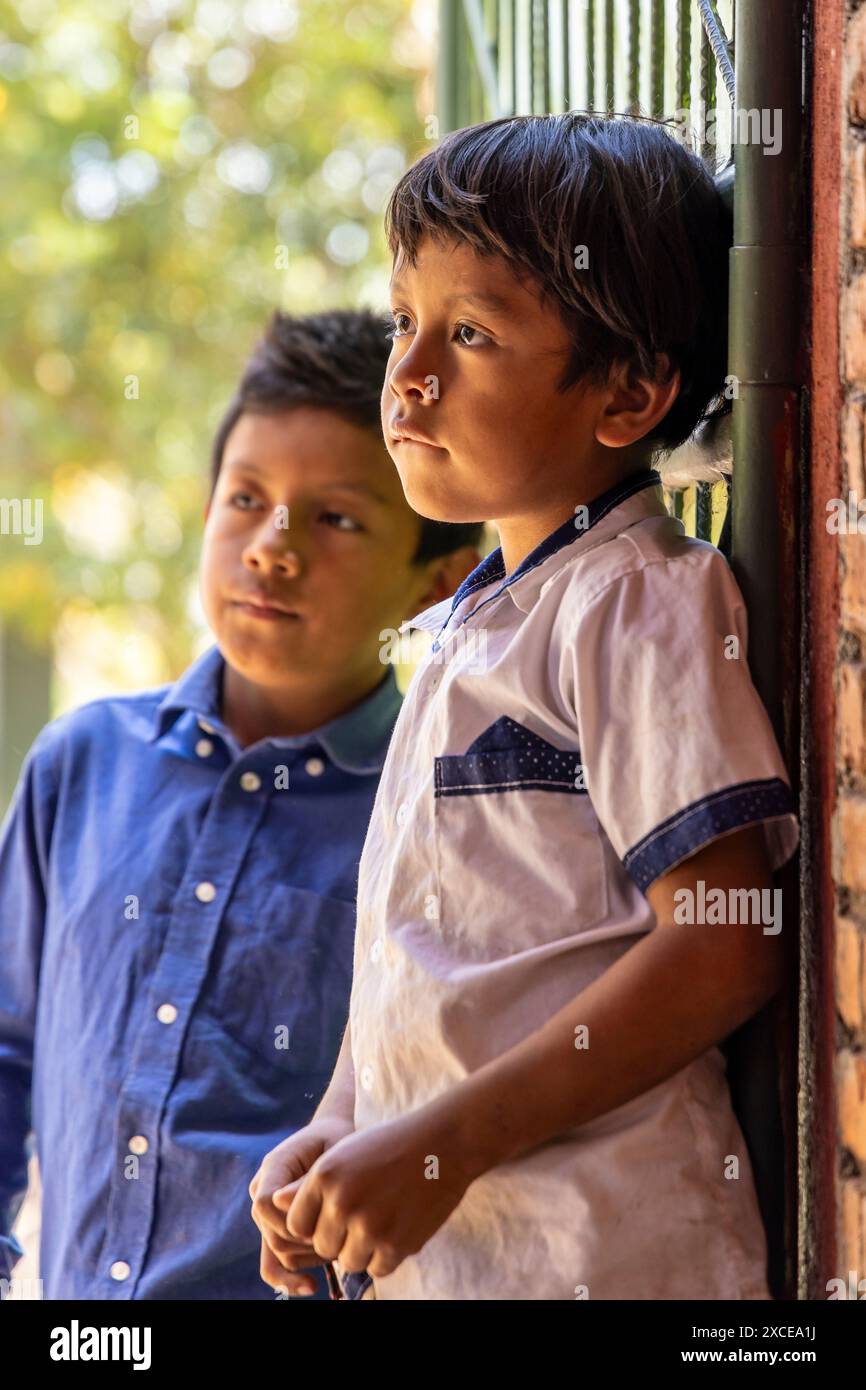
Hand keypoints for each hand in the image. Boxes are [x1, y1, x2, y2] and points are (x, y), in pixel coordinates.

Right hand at [250, 1115, 353, 1294]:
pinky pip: (274, 1264)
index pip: (265, 1204)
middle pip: (274, 1235)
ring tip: (341, 1245)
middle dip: (309, 1243)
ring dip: (310, 1256)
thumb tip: (287, 1204)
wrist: (336, 1141)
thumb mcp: (333, 1151)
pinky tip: (311, 1286)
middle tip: (344, 1236)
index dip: (292, 1219)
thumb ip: (310, 1179)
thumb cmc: (340, 1141)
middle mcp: (262, 1192)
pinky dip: (290, 1279)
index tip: (326, 1219)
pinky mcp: (277, 1230)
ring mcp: (268, 1214)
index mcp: (273, 1167)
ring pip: (278, 1253)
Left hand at [279, 1107, 474, 1279]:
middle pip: (323, 1247)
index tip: (337, 1212)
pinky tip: (399, 1227)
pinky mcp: (396, 1244)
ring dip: (362, 1249)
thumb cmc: (391, 1145)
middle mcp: (342, 1201)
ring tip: (383, 1221)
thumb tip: (278, 1204)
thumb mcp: (344, 1153)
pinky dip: (386, 1255)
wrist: (444, 1142)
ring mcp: (369, 1226)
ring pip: (348, 1261)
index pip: (298, 1225)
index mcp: (324, 1176)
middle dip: (340, 1237)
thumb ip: (310, 1183)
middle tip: (366, 1215)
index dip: (316, 1223)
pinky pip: (377, 1268)